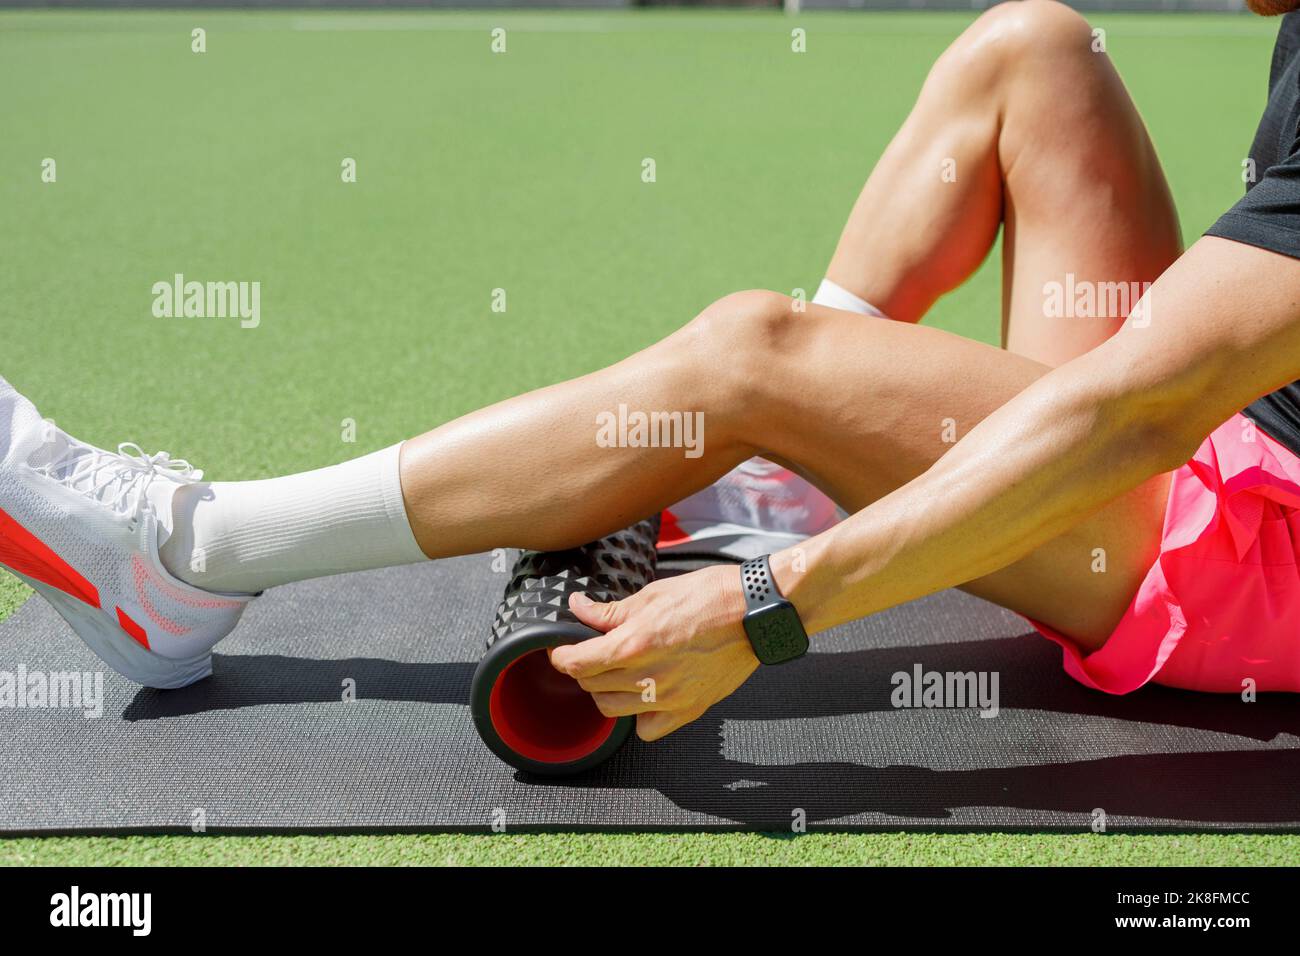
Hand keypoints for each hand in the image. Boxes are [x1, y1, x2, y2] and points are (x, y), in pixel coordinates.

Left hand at [549, 563, 758, 740]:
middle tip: (593, 654)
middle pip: (591, 686)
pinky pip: (647, 730)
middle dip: (584, 669)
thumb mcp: (653, 594)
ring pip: (612, 710)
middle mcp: (647, 677)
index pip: (577, 663)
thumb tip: (578, 609)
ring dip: (606, 693)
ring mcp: (668, 699)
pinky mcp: (688, 710)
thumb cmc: (710, 596)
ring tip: (616, 674)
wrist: (755, 613)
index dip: (562, 656)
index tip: (562, 651)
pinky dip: (639, 717)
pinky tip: (644, 697)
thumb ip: (610, 611)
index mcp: (633, 644)